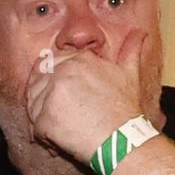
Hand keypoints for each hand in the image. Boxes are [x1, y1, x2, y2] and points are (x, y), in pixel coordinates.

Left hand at [24, 29, 153, 161]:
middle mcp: (62, 72)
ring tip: (60, 128)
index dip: (53, 80)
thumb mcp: (129, 74)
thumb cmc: (126, 110)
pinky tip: (59, 142)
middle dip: (43, 97)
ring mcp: (51, 94)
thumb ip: (130, 50)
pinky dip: (44, 136)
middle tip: (57, 114)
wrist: (123, 139)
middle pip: (38, 81)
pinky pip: (35, 126)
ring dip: (43, 117)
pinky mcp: (44, 117)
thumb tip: (141, 33)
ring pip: (33, 103)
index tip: (62, 96)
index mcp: (78, 60)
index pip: (51, 63)